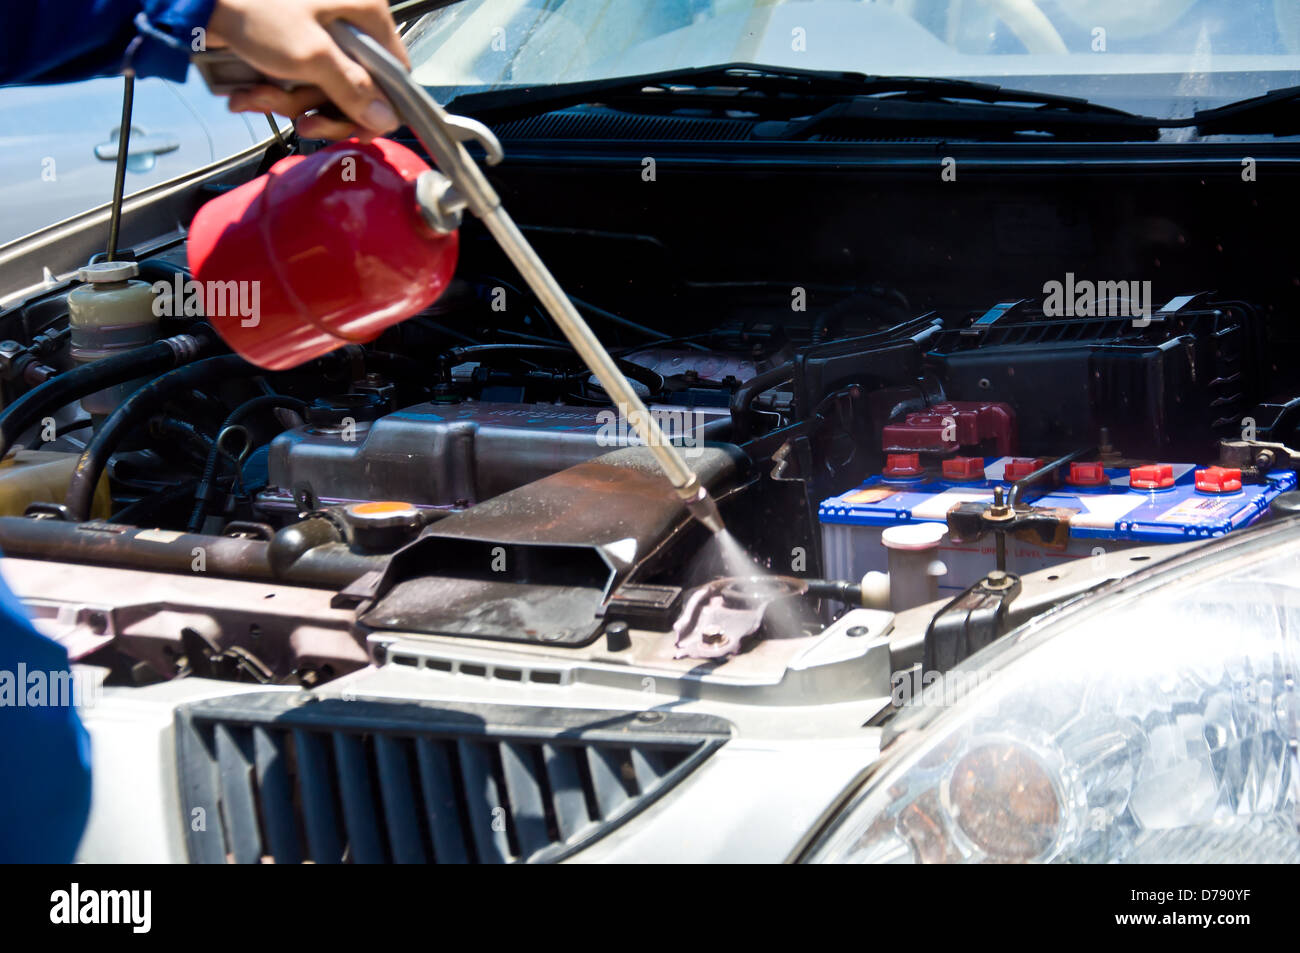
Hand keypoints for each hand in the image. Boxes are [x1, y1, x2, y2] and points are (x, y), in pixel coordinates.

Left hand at [207, 0, 409, 139]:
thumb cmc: (256, 10)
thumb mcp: (311, 56)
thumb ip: (352, 89)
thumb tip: (386, 119)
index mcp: (364, 15)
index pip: (394, 74)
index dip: (377, 108)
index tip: (356, 130)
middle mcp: (347, 23)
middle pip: (354, 88)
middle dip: (319, 109)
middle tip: (300, 123)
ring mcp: (319, 34)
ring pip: (322, 88)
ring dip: (288, 102)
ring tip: (258, 96)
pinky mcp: (293, 44)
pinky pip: (298, 80)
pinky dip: (273, 91)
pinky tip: (249, 92)